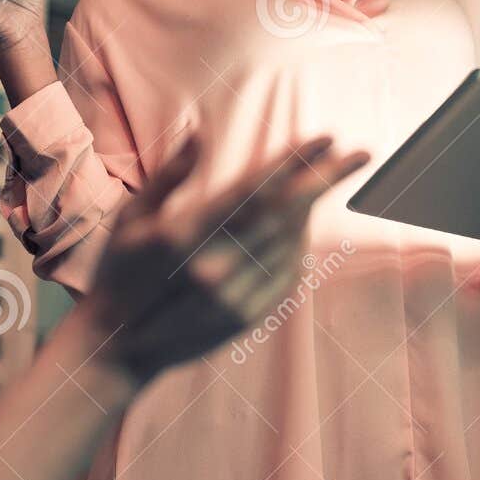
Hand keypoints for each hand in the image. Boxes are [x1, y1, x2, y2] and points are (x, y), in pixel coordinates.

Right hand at [81, 134, 370, 381]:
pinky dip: (301, 246)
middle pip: (285, 214)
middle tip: (361, 153)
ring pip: (291, 244)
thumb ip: (169, 176)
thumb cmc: (119, 273)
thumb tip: (200, 133)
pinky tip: (304, 224)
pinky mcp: (245, 319)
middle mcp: (216, 267)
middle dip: (326, 179)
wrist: (118, 347)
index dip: (293, 161)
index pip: (254, 190)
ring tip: (328, 178)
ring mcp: (234, 297)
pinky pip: (287, 276)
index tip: (325, 136)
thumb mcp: (130, 218)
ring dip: (315, 209)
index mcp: (185, 235)